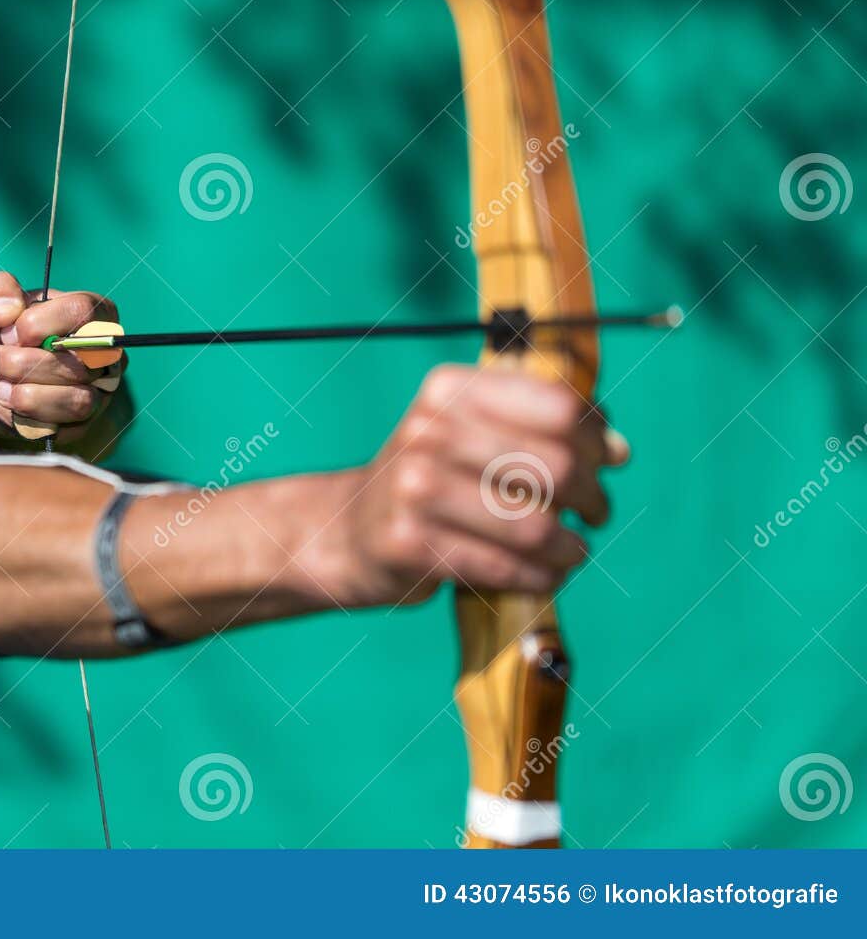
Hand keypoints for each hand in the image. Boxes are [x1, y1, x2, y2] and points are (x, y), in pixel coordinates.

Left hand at [0, 272, 124, 443]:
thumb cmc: (2, 331)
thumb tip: (5, 313)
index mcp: (94, 315)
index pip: (83, 313)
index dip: (42, 323)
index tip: (11, 332)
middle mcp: (105, 357)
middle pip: (82, 363)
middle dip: (26, 364)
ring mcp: (96, 395)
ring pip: (77, 402)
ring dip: (28, 396)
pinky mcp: (77, 428)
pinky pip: (57, 430)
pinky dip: (19, 419)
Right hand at [331, 364, 627, 607]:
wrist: (347, 530)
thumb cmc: (429, 480)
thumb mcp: (470, 432)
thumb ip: (543, 430)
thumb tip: (619, 450)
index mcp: (448, 389)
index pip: (558, 407)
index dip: (597, 437)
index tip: (606, 459)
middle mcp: (427, 430)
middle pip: (556, 466)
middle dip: (592, 496)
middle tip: (593, 512)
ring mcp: (413, 488)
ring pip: (536, 525)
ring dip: (570, 546)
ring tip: (571, 550)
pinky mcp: (410, 543)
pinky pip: (505, 567)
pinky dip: (540, 576)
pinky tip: (545, 573)